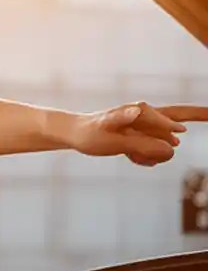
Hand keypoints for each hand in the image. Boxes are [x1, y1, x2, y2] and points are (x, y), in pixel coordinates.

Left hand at [68, 102, 207, 165]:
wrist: (75, 134)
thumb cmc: (90, 135)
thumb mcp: (113, 142)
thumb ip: (142, 144)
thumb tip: (169, 141)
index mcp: (141, 112)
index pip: (169, 121)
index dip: (175, 129)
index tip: (182, 133)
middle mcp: (146, 115)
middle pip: (180, 114)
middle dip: (199, 114)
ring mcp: (145, 124)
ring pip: (164, 143)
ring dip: (152, 154)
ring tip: (131, 154)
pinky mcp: (141, 134)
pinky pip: (153, 150)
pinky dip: (145, 157)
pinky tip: (132, 157)